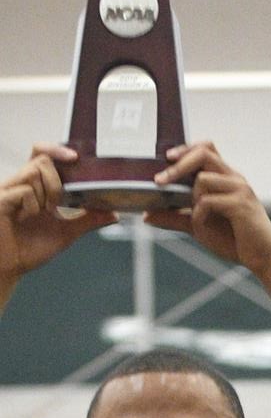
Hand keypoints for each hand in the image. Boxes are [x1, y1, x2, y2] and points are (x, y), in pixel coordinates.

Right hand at [0, 147, 112, 283]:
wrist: (8, 268)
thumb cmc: (28, 248)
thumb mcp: (65, 233)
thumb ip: (86, 220)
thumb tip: (113, 213)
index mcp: (33, 186)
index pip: (43, 154)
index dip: (57, 149)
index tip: (75, 158)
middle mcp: (19, 182)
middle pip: (43, 160)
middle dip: (57, 183)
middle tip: (55, 206)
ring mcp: (8, 189)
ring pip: (34, 172)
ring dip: (45, 195)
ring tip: (39, 214)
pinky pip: (23, 191)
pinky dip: (31, 206)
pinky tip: (25, 219)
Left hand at [145, 145, 270, 275]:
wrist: (265, 261)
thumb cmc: (236, 242)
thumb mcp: (199, 226)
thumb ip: (175, 217)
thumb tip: (146, 215)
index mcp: (227, 177)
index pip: (206, 148)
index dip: (185, 148)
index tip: (167, 158)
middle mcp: (235, 178)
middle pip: (203, 153)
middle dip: (178, 165)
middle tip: (159, 181)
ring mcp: (240, 189)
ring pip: (203, 179)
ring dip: (191, 199)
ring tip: (195, 219)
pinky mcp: (241, 205)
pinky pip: (208, 201)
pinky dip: (199, 215)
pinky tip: (202, 227)